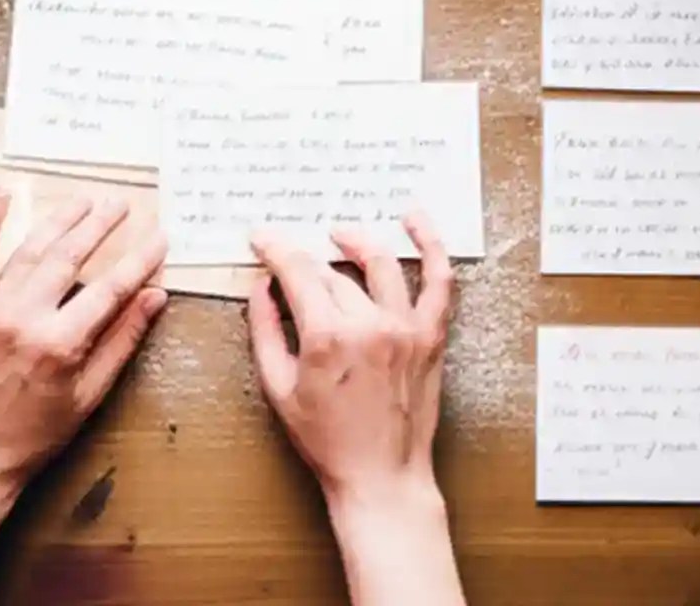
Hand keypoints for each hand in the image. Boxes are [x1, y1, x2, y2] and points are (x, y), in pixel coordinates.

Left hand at [0, 190, 167, 496]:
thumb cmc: (36, 435)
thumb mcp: (90, 395)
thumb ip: (122, 341)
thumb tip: (155, 299)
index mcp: (59, 343)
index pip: (110, 289)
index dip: (138, 261)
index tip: (159, 238)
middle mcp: (23, 319)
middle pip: (68, 257)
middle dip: (99, 227)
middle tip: (122, 205)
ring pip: (30, 252)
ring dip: (59, 221)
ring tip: (84, 201)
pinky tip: (5, 197)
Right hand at [246, 213, 453, 504]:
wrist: (381, 477)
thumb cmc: (328, 441)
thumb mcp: (279, 388)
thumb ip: (265, 331)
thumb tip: (261, 288)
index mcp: (327, 338)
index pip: (297, 272)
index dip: (276, 249)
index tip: (262, 238)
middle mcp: (369, 325)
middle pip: (333, 273)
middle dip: (306, 261)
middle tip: (291, 258)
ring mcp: (405, 328)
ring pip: (379, 264)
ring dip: (356, 241)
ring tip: (340, 235)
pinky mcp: (431, 337)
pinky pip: (438, 281)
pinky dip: (430, 245)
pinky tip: (415, 221)